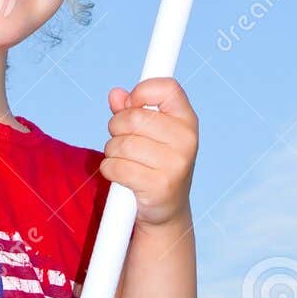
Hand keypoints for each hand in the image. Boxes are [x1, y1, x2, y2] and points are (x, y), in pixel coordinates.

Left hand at [101, 77, 197, 227]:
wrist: (166, 210)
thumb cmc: (155, 163)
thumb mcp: (149, 132)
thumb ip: (131, 109)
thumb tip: (115, 95)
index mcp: (187, 120)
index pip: (167, 88)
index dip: (141, 92)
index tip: (133, 105)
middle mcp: (187, 140)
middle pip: (133, 117)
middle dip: (116, 127)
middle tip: (121, 138)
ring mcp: (175, 164)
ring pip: (121, 144)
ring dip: (111, 151)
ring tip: (122, 159)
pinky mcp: (159, 186)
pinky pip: (116, 167)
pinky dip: (109, 169)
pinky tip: (119, 174)